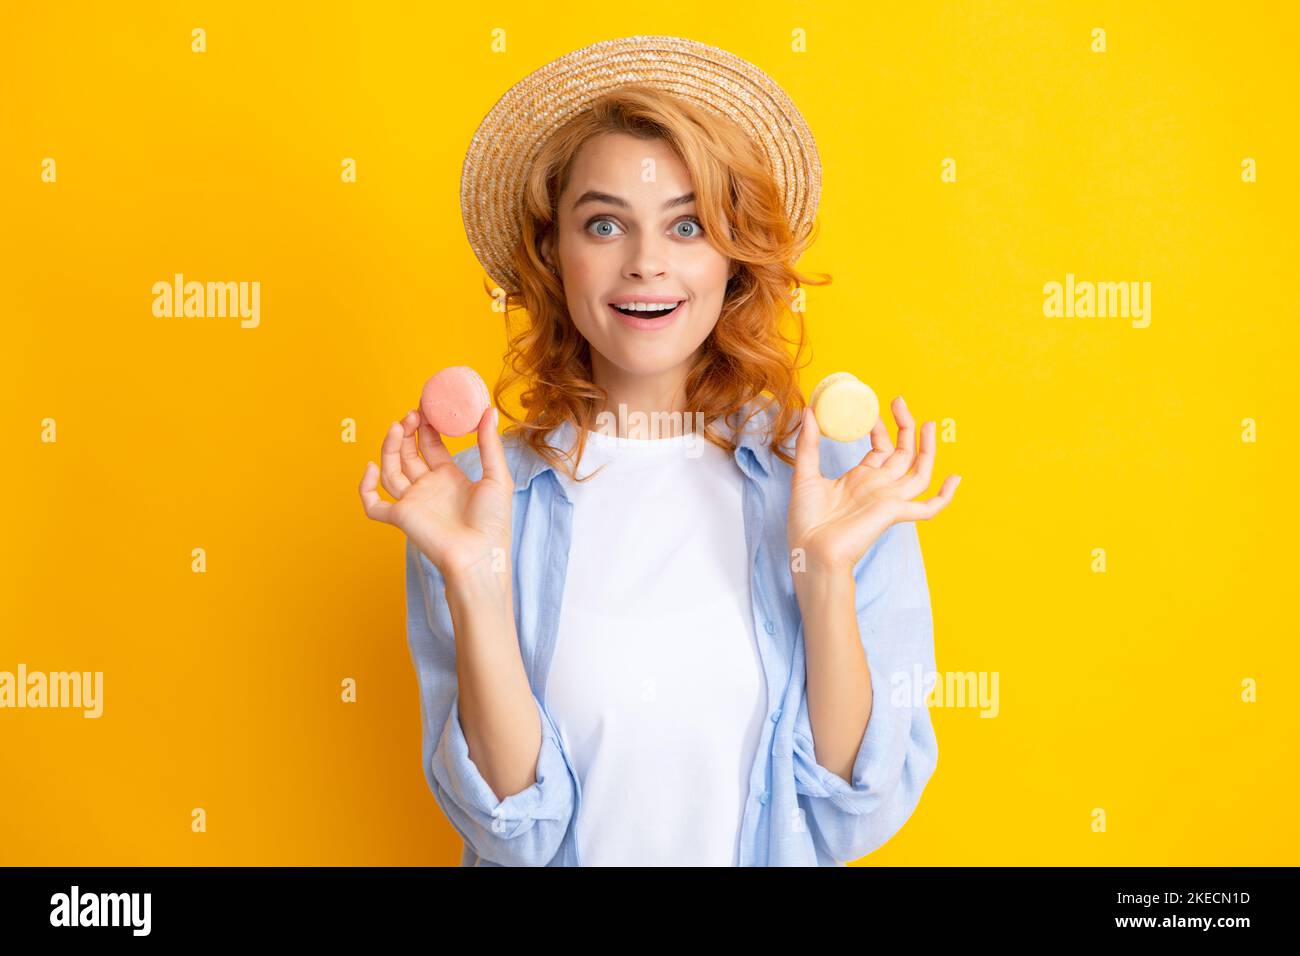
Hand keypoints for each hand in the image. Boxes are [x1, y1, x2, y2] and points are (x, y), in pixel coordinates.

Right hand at [358, 405, 513, 583]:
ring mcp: (413, 502)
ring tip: (399, 425)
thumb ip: (490, 444)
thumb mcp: (497, 477)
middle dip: (408, 431)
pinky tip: (371, 467)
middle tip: (413, 413)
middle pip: (409, 453)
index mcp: (451, 477)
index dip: (428, 426)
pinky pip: (373, 504)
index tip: (427, 406)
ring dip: (391, 446)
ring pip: (391, 469)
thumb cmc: (493, 523)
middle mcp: (429, 487)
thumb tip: (489, 410)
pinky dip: (365, 488)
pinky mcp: (401, 517)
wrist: (480, 556)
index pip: (432, 445)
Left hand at [787, 396, 960, 573]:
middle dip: (905, 427)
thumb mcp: (805, 475)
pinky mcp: (894, 513)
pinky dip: (944, 496)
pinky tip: (955, 479)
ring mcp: (889, 500)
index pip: (880, 449)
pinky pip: (928, 508)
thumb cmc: (806, 522)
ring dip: (928, 448)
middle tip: (899, 401)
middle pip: (903, 453)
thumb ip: (808, 444)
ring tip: (930, 423)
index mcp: (860, 480)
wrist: (810, 551)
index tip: (873, 411)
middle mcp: (878, 488)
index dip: (880, 429)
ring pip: (919, 471)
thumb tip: (809, 410)